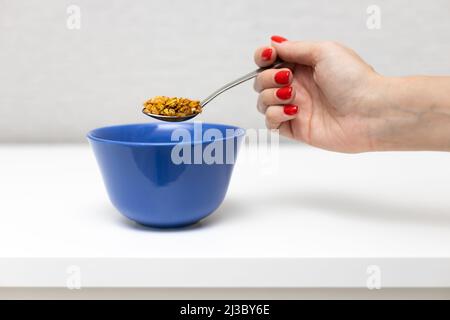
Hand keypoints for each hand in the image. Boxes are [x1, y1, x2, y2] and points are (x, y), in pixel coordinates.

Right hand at [254, 36, 383, 152]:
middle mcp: (297, 86)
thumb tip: (274, 44)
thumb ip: (294, 48)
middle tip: (287, 78)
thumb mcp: (324, 50)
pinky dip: (275, 115)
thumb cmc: (354, 80)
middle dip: (267, 78)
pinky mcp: (295, 128)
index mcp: (303, 66)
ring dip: (271, 96)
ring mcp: (295, 108)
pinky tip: (294, 111)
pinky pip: (270, 122)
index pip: (270, 60)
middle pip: (261, 81)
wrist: (369, 112)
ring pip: (262, 102)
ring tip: (293, 95)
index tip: (268, 56)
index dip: (262, 57)